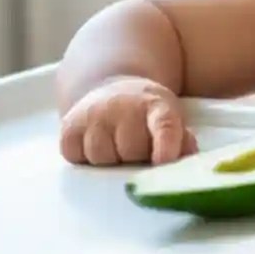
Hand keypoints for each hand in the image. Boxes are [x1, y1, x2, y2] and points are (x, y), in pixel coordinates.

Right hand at [59, 76, 197, 165]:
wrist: (111, 89)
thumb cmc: (145, 115)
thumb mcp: (169, 119)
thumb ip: (181, 142)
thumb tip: (184, 163)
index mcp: (156, 105)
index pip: (164, 125)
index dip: (165, 146)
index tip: (163, 162)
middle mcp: (123, 106)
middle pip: (131, 151)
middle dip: (136, 158)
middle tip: (137, 148)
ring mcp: (94, 114)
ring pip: (101, 158)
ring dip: (110, 161)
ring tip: (116, 147)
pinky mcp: (69, 126)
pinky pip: (76, 157)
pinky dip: (84, 159)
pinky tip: (94, 146)